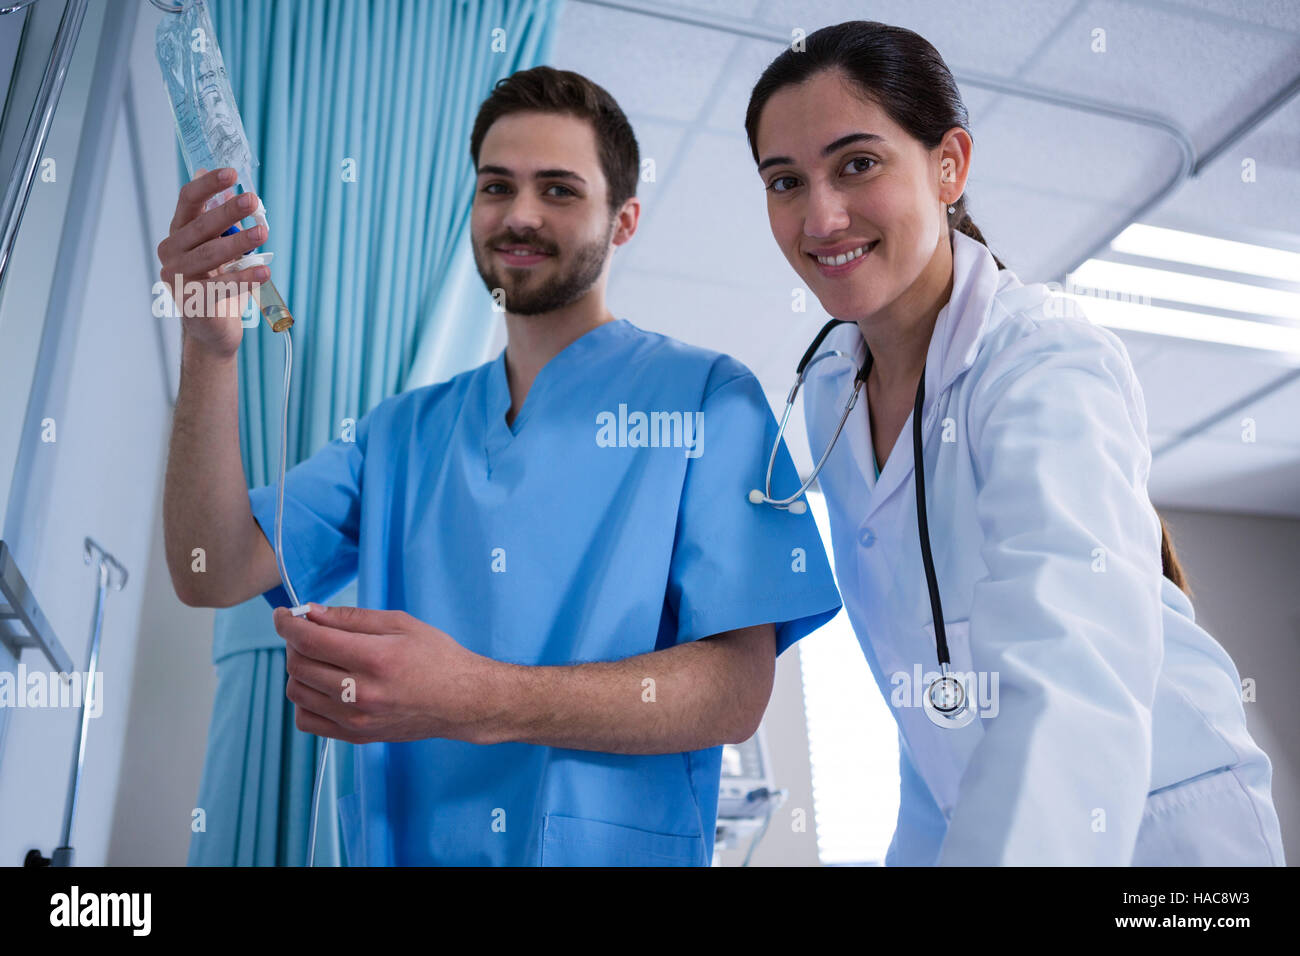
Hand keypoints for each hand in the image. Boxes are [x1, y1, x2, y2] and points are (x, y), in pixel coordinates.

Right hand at [155, 166, 269, 357]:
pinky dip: (245, 278)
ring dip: (239, 242)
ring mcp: (177, 276)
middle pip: (200, 226)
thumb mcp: (222, 246)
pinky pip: (221, 286)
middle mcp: (171, 251)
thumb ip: (223, 220)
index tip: (232, 174)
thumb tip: (225, 183)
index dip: (208, 185)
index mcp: (179, 231)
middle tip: (253, 200)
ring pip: (210, 254)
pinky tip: (265, 271)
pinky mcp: (190, 301)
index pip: (188, 201)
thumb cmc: (218, 280)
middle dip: (228, 211)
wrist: (213, 327)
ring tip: (264, 232)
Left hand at [273, 604, 506, 744]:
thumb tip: (311, 613)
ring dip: (298, 670)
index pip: (309, 640)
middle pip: (298, 665)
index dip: (287, 624)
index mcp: (375, 658)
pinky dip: (305, 700)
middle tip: (308, 632)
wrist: (462, 701)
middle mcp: (361, 693)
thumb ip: (352, 618)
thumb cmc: (437, 657)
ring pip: (297, 693)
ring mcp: (356, 720)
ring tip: (319, 659)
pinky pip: (307, 720)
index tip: (283, 615)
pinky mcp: (356, 737)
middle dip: (294, 642)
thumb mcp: (401, 624)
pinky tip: (323, 686)